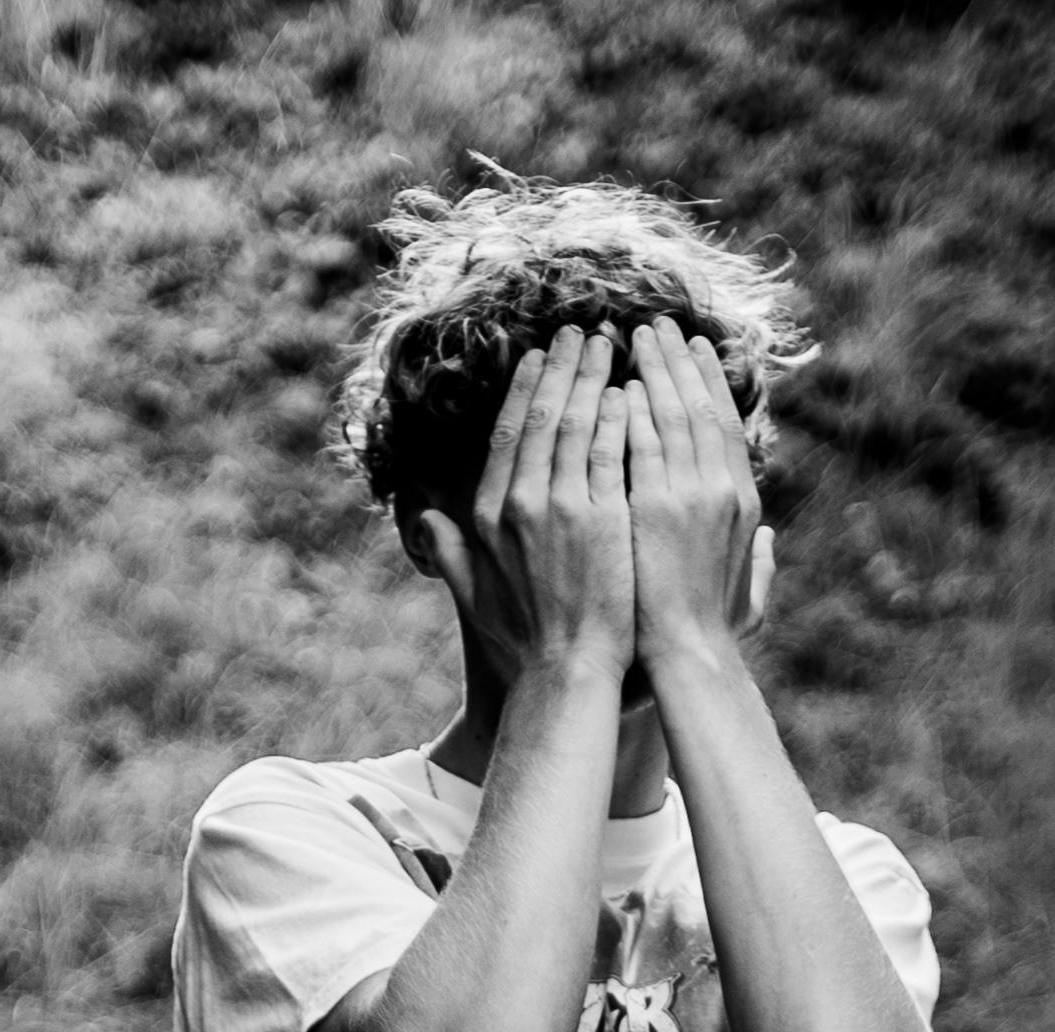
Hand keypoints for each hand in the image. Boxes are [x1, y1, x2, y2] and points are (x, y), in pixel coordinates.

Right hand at [419, 324, 635, 683]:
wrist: (566, 675)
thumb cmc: (524, 645)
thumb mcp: (474, 596)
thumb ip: (450, 553)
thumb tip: (424, 519)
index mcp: (489, 516)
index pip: (509, 435)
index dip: (525, 391)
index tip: (540, 359)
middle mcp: (520, 504)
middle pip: (542, 416)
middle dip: (562, 367)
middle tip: (580, 331)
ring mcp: (563, 508)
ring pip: (578, 423)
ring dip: (593, 378)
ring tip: (610, 345)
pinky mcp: (603, 519)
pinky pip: (612, 452)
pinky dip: (619, 417)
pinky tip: (630, 391)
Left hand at [624, 318, 776, 668]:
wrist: (692, 659)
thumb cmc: (715, 635)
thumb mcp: (747, 596)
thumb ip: (759, 564)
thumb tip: (767, 545)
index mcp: (743, 502)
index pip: (727, 426)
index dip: (710, 383)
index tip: (694, 350)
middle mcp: (722, 490)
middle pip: (702, 407)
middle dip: (680, 362)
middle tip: (659, 325)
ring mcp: (690, 495)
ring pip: (673, 415)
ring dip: (656, 371)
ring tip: (637, 336)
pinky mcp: (656, 507)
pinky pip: (643, 444)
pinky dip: (635, 410)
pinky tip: (622, 382)